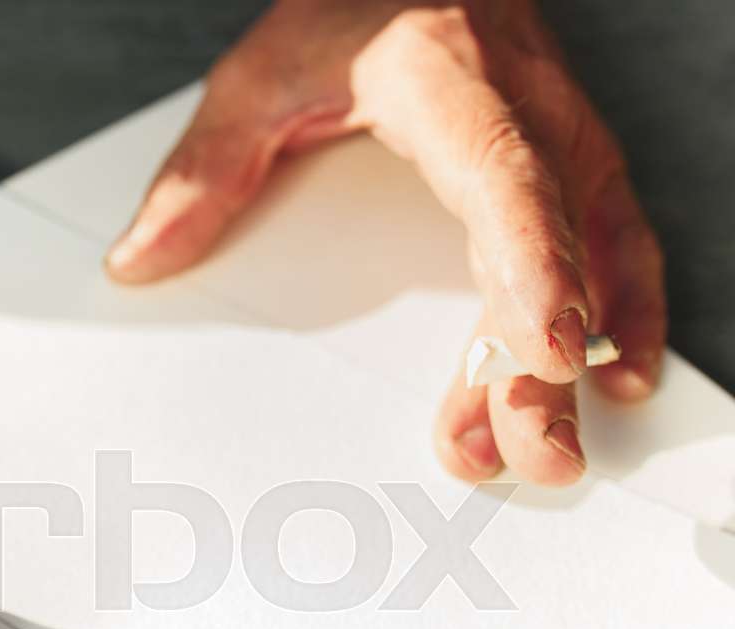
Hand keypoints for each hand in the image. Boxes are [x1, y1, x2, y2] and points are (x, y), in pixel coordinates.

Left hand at [107, 0, 664, 485]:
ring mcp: (562, 146)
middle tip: (528, 452)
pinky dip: (621, 314)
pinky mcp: (571, 171)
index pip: (507, 182)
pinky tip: (612, 380)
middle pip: (556, 250)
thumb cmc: (357, 10)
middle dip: (544, 365)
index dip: (532, 269)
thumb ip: (205, 170)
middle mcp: (529, 119)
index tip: (542, 349)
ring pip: (595, 260)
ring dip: (572, 362)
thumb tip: (140, 257)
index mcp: (456, 90)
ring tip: (539, 451)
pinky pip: (615, 246)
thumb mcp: (261, 76)